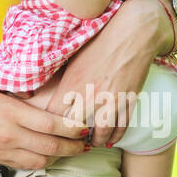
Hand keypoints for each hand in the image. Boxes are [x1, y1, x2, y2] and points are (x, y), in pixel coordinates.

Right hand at [0, 76, 86, 171]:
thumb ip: (9, 81)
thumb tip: (32, 84)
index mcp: (9, 113)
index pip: (50, 124)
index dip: (72, 128)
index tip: (84, 127)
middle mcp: (9, 135)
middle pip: (51, 147)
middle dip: (73, 148)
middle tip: (86, 145)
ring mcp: (2, 151)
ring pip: (40, 160)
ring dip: (59, 158)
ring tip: (70, 152)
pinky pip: (24, 165)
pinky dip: (40, 162)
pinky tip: (46, 157)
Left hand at [50, 0, 164, 147]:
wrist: (132, 33)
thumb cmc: (100, 41)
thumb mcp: (74, 58)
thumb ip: (62, 77)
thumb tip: (44, 88)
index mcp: (72, 83)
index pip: (54, 115)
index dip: (50, 125)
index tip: (50, 130)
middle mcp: (90, 95)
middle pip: (74, 127)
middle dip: (70, 137)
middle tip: (69, 142)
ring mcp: (111, 100)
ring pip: (100, 133)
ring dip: (95, 141)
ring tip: (90, 143)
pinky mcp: (129, 101)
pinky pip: (121, 127)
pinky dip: (115, 136)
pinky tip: (109, 139)